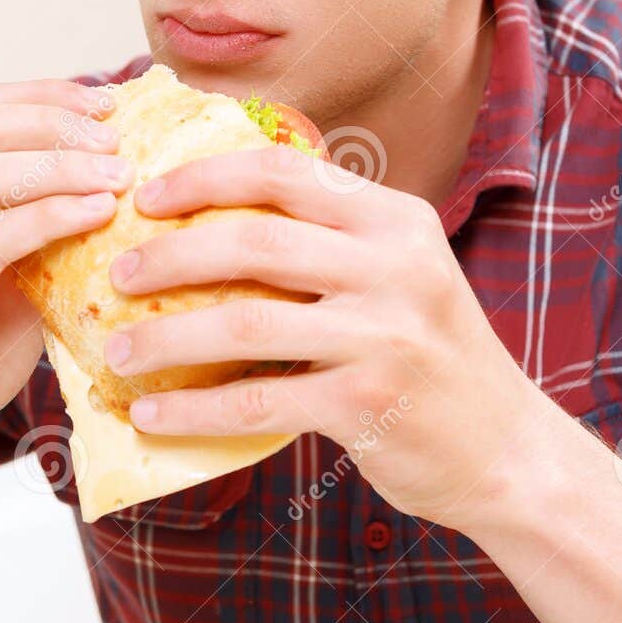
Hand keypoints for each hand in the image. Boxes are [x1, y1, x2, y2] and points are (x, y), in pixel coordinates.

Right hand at [0, 79, 131, 493]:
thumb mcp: (8, 280)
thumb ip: (41, 234)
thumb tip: (120, 189)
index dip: (39, 96)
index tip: (103, 102)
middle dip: (51, 121)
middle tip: (116, 135)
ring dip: (57, 165)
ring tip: (117, 173)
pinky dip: (49, 217)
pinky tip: (96, 214)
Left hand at [103, 145, 545, 533]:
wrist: (505, 451)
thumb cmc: (433, 359)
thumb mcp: (400, 276)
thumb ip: (330, 243)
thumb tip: (210, 220)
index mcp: (395, 220)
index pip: (283, 171)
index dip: (202, 176)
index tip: (143, 196)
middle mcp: (394, 267)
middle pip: (252, 242)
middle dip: (168, 255)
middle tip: (116, 275)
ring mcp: (384, 336)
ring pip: (244, 322)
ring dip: (165, 338)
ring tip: (117, 353)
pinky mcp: (367, 403)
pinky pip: (258, 400)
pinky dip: (195, 408)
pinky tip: (152, 415)